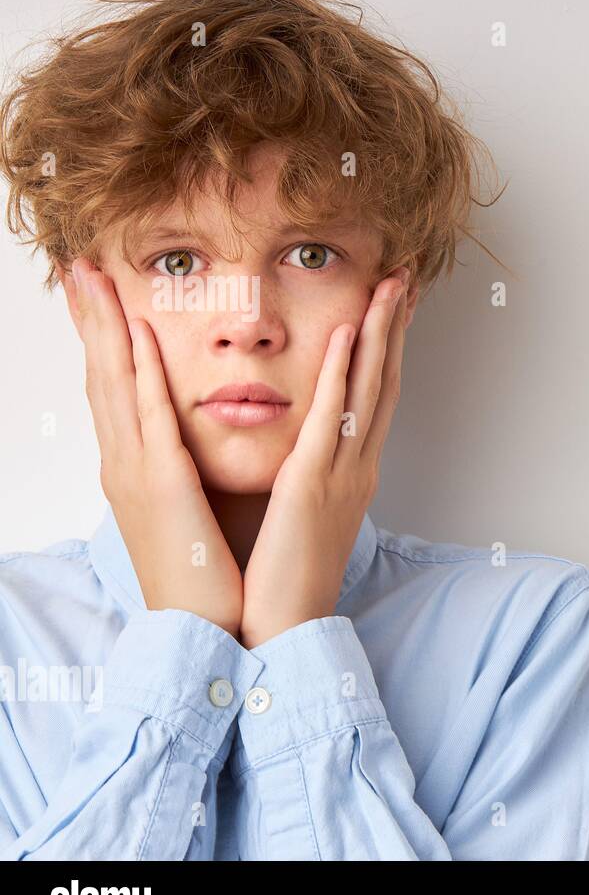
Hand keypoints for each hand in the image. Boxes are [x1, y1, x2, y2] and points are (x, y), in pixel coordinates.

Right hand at [65, 257, 243, 635]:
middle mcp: (124, 463)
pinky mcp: (161, 485)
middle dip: (91, 319)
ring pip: (118, 385)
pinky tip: (137, 334)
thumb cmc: (202, 572)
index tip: (97, 295)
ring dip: (106, 327)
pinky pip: (151, 417)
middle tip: (79, 267)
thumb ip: (180, 470)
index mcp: (133, 468)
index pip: (114, 390)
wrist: (199, 627)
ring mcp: (136, 472)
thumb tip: (185, 444)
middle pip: (103, 376)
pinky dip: (142, 372)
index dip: (103, 340)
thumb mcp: (185, 509)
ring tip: (93, 279)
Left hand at [239, 268, 410, 647]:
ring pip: (368, 389)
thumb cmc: (288, 579)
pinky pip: (333, 416)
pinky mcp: (313, 481)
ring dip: (380, 333)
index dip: (387, 349)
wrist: (284, 626)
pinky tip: (348, 334)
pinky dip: (343, 372)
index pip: (375, 397)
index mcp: (353, 473)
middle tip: (405, 279)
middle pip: (384, 382)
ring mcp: (342, 471)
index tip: (393, 309)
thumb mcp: (306, 518)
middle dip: (396, 328)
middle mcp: (358, 465)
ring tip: (390, 287)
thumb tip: (308, 457)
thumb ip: (312, 479)